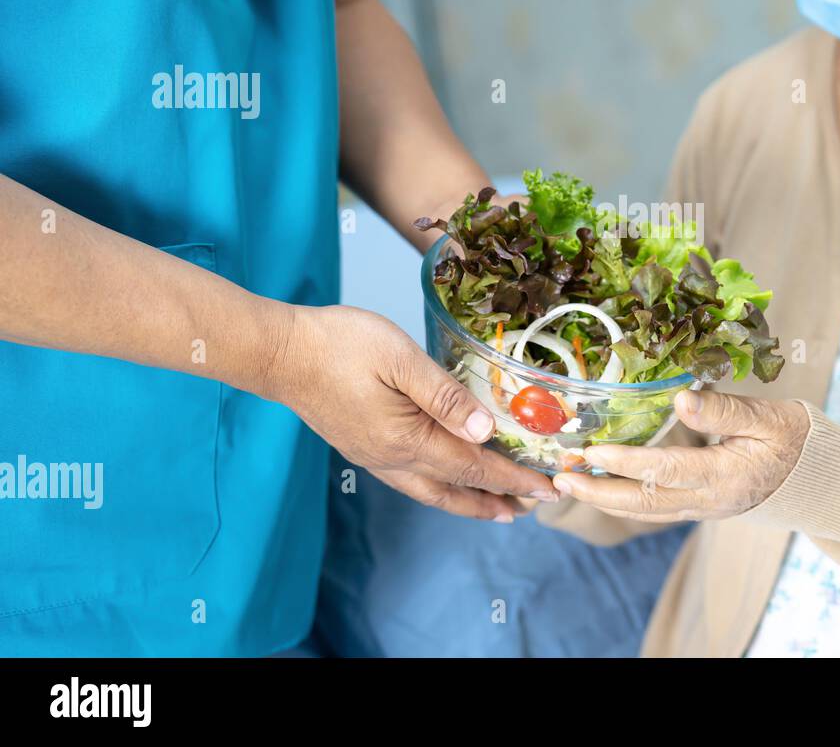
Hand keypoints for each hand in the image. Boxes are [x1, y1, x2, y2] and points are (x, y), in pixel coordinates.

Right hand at [273, 304, 556, 520]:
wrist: (279, 353)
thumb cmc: (338, 345)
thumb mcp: (400, 359)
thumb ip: (445, 396)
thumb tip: (486, 431)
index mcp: (407, 440)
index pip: (474, 467)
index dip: (514, 479)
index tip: (547, 488)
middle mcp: (392, 459)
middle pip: (456, 491)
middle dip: (498, 500)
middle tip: (532, 507)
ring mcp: (374, 457)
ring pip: (432, 492)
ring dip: (469, 501)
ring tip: (498, 508)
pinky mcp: (361, 448)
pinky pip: (411, 481)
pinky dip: (440, 489)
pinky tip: (446, 481)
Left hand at [551, 390, 809, 521]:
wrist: (817, 478)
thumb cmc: (794, 438)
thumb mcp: (769, 417)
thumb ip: (725, 410)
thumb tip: (681, 397)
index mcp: (725, 475)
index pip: (666, 470)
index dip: (627, 461)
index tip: (594, 449)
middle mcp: (709, 500)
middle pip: (646, 503)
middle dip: (599, 492)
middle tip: (561, 479)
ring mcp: (703, 509)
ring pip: (646, 512)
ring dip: (604, 499)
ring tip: (568, 483)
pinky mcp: (700, 508)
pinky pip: (655, 510)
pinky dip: (623, 501)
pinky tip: (600, 488)